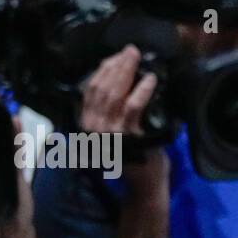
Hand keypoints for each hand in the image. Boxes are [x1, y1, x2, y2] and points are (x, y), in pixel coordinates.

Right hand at [80, 46, 167, 194]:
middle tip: (130, 51)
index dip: (103, 70)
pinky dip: (141, 90)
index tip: (116, 56)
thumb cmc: (134, 159)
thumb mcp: (115, 133)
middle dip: (116, 65)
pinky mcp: (125, 136)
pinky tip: (150, 79)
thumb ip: (112, 112)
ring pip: (115, 93)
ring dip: (127, 72)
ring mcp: (107, 132)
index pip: (90, 90)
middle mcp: (92, 127)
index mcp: (87, 124)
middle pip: (101, 87)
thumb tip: (121, 81)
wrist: (143, 186)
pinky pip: (132, 106)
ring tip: (137, 59)